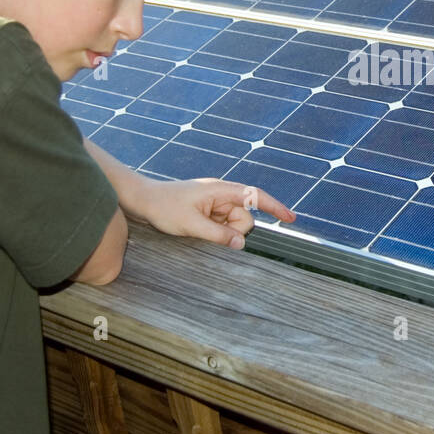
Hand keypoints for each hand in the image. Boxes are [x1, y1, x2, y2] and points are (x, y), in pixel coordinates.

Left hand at [134, 177, 294, 248]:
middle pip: (244, 217)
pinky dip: (216, 232)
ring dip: (221, 232)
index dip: (275, 207)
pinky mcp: (208, 212)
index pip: (256, 196)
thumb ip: (219, 235)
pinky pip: (222, 226)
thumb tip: (242, 243)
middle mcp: (222, 194)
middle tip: (206, 230)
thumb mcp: (191, 224)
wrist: (142, 200)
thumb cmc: (164, 207)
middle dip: (233, 230)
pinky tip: (197, 229)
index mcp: (221, 190)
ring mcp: (215, 203)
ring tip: (196, 228)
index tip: (291, 219)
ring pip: (233, 224)